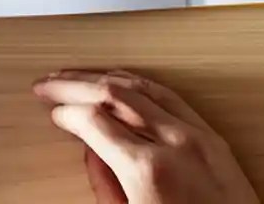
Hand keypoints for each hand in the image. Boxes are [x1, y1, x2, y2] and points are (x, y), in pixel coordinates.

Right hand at [34, 70, 257, 203]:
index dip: (67, 112)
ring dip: (104, 77)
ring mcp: (199, 136)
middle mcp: (176, 143)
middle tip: (49, 84)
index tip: (54, 113)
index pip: (94, 120)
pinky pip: (170, 95)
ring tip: (78, 76)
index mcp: (149, 170)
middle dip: (74, 84)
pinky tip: (123, 81)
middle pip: (114, 94)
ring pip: (142, 87)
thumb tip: (91, 152)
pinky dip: (139, 83)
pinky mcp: (214, 137)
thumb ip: (105, 186)